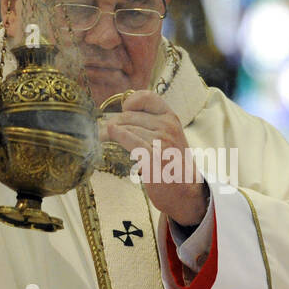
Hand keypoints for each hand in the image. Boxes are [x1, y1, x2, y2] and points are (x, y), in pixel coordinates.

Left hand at [102, 91, 208, 226]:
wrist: (187, 191)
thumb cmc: (173, 165)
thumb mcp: (169, 137)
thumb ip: (151, 124)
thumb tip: (120, 117)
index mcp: (171, 118)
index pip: (147, 97)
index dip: (131, 102)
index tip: (123, 112)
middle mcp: (168, 126)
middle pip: (130, 116)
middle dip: (113, 122)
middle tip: (102, 131)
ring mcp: (162, 141)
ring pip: (127, 128)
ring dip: (109, 133)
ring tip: (101, 137)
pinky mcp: (154, 157)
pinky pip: (130, 140)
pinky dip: (116, 135)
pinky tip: (108, 135)